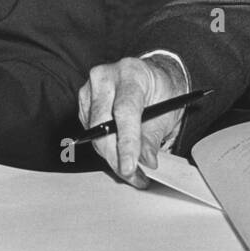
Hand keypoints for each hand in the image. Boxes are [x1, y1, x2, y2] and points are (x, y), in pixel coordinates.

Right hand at [77, 57, 186, 187]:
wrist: (149, 77)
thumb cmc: (159, 90)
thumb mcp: (167, 110)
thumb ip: (153, 137)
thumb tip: (146, 161)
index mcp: (130, 73)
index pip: (125, 111)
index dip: (127, 142)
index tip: (129, 167)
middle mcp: (105, 77)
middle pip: (102, 125)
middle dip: (116, 157)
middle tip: (134, 177)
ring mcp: (89, 89)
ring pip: (94, 134)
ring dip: (112, 157)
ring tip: (133, 171)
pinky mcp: (83, 103)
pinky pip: (91, 134)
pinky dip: (106, 149)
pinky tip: (120, 155)